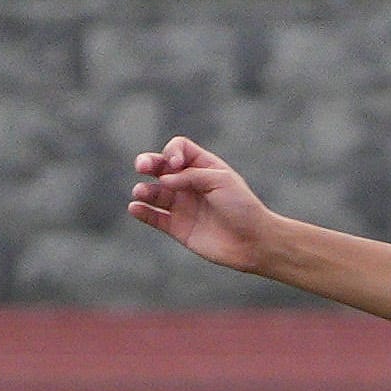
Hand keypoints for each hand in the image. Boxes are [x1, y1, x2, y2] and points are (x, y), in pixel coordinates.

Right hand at [128, 137, 270, 272]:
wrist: (255, 242)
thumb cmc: (243, 207)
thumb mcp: (221, 180)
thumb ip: (191, 175)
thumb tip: (163, 180)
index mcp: (204, 168)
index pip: (178, 149)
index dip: (172, 151)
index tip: (177, 163)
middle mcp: (190, 185)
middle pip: (159, 167)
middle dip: (147, 162)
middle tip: (142, 167)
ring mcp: (183, 206)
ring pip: (153, 192)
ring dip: (143, 190)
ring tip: (142, 192)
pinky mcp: (178, 227)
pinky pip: (153, 217)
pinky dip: (141, 211)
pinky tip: (136, 208)